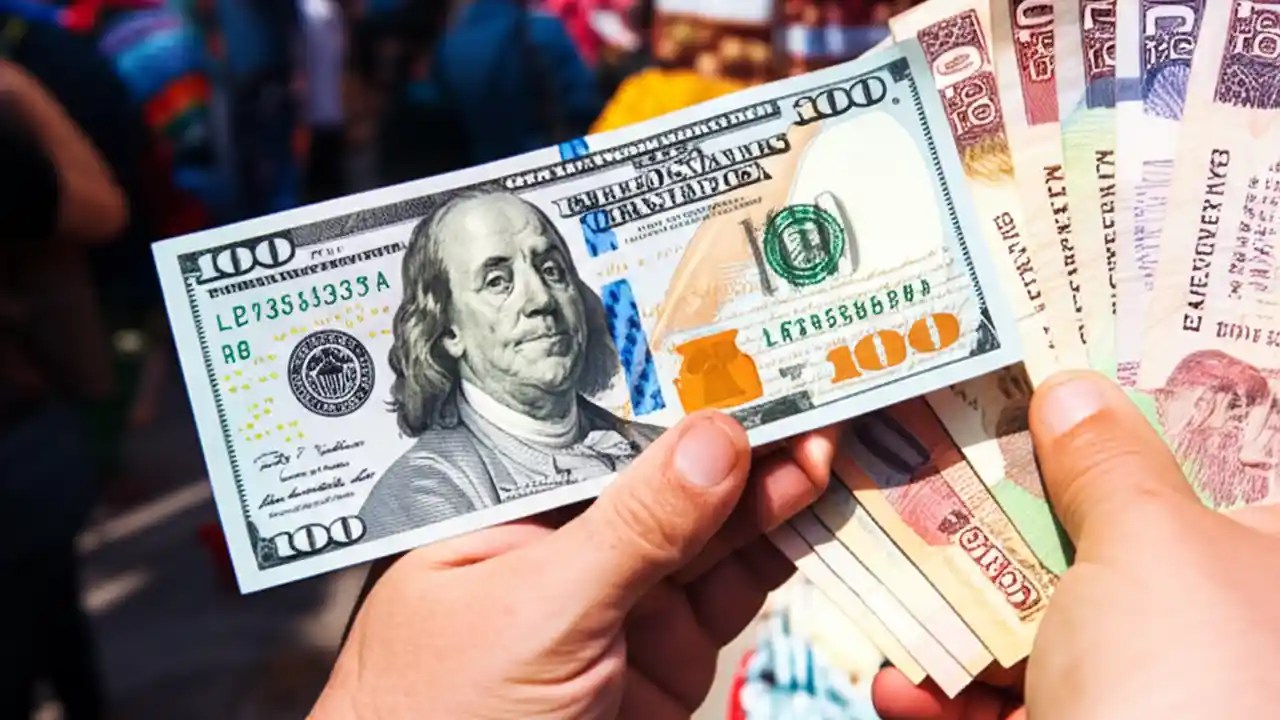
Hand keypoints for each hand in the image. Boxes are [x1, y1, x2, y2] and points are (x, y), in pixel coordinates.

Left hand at [312, 412, 836, 718]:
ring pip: (712, 532)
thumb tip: (714, 437)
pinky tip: (812, 513)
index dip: (682, 392)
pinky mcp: (664, 656)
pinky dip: (775, 556)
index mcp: (514, 508)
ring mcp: (622, 601)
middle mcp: (571, 543)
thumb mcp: (540, 610)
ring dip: (772, 491)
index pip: (607, 430)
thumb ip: (635, 528)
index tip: (751, 354)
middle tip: (818, 391)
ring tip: (829, 446)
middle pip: (671, 475)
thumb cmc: (439, 712)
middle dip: (744, 436)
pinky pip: (729, 593)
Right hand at [872, 371, 1279, 718]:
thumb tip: (1072, 388)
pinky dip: (954, 699)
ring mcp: (1154, 690)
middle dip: (1022, 493)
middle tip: (946, 436)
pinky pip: (1013, 704)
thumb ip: (1107, 461)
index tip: (1064, 348)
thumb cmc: (1192, 689)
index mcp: (1269, 553)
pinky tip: (903, 690)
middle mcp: (1221, 619)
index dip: (1147, 392)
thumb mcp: (1150, 549)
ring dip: (963, 604)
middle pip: (1114, 527)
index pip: (1223, 444)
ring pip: (1048, 619)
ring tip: (887, 563)